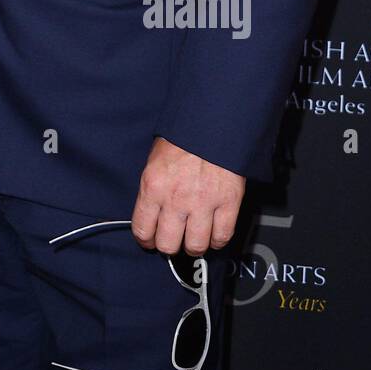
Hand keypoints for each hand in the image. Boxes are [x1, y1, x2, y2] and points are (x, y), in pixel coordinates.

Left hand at [131, 137, 243, 255]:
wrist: (211, 123)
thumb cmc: (181, 139)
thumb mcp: (154, 161)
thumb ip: (152, 190)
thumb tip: (151, 214)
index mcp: (153, 187)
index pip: (143, 230)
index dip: (146, 240)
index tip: (151, 240)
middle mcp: (176, 199)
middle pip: (168, 244)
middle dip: (169, 245)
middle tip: (173, 239)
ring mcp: (203, 203)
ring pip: (196, 246)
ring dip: (194, 246)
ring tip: (193, 238)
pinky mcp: (228, 203)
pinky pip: (222, 236)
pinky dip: (217, 240)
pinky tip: (212, 233)